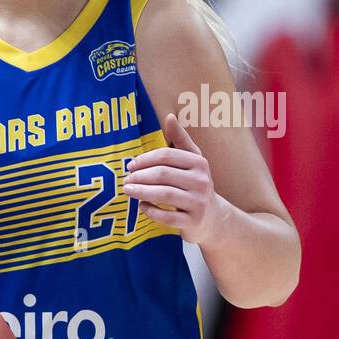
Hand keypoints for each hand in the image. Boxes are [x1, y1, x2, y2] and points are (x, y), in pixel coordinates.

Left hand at [122, 112, 229, 246]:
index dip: (144, 159)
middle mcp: (201, 181)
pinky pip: (167, 216)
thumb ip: (179, 139)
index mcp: (199, 163)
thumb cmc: (195, 184)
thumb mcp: (192, 160)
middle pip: (162, 174)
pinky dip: (151, 211)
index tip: (130, 165)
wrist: (213, 217)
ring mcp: (198, 203)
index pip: (166, 156)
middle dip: (139, 176)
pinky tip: (142, 206)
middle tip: (125, 180)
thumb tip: (169, 116)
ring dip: (141, 192)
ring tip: (128, 191)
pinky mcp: (193, 222)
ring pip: (164, 195)